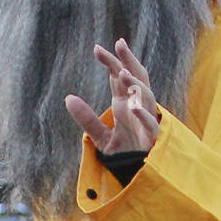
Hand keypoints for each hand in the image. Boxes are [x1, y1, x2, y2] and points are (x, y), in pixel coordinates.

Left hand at [65, 38, 159, 154]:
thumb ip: (87, 118)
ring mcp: (146, 120)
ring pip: (146, 95)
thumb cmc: (124, 155)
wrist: (137, 177)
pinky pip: (150, 123)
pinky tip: (133, 106)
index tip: (97, 48)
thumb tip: (68, 98)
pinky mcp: (153, 137)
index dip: (111, 62)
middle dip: (129, 60)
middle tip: (119, 43)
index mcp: (124, 104)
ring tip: (122, 74)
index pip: (119, 77)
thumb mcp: (100, 137)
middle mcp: (137, 108)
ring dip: (136, 84)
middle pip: (137, 78)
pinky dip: (143, 114)